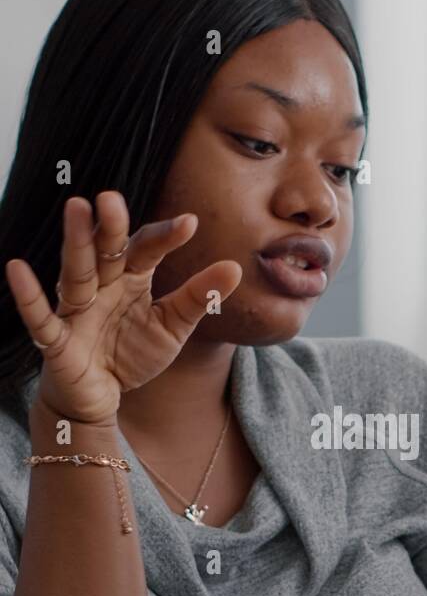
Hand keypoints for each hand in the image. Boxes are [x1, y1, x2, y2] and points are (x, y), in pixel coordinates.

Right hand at [5, 191, 242, 425]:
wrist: (100, 398)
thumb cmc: (131, 354)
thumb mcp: (172, 327)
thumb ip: (200, 298)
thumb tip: (235, 266)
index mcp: (130, 280)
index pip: (146, 250)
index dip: (164, 237)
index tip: (190, 224)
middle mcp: (101, 287)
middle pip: (105, 251)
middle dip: (110, 227)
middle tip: (113, 197)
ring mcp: (76, 310)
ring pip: (75, 272)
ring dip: (75, 242)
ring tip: (76, 208)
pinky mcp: (56, 339)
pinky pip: (40, 315)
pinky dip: (28, 295)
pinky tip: (17, 268)